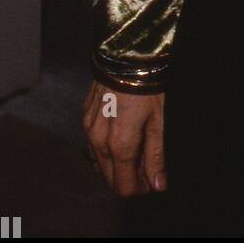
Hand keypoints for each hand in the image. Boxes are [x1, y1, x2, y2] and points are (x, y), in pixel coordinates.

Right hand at [82, 80, 166, 196]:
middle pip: (109, 178)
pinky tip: (121, 135)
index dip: (140, 190)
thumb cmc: (148, 85)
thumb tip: (157, 186)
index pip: (123, 186)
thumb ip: (156, 156)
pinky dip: (106, 147)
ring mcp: (88, 127)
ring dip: (117, 164)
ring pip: (99, 161)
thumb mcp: (159, 121)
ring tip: (137, 150)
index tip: (153, 182)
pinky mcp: (85, 114)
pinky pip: (93, 142)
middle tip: (148, 168)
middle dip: (129, 179)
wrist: (127, 52)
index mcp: (118, 145)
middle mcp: (97, 141)